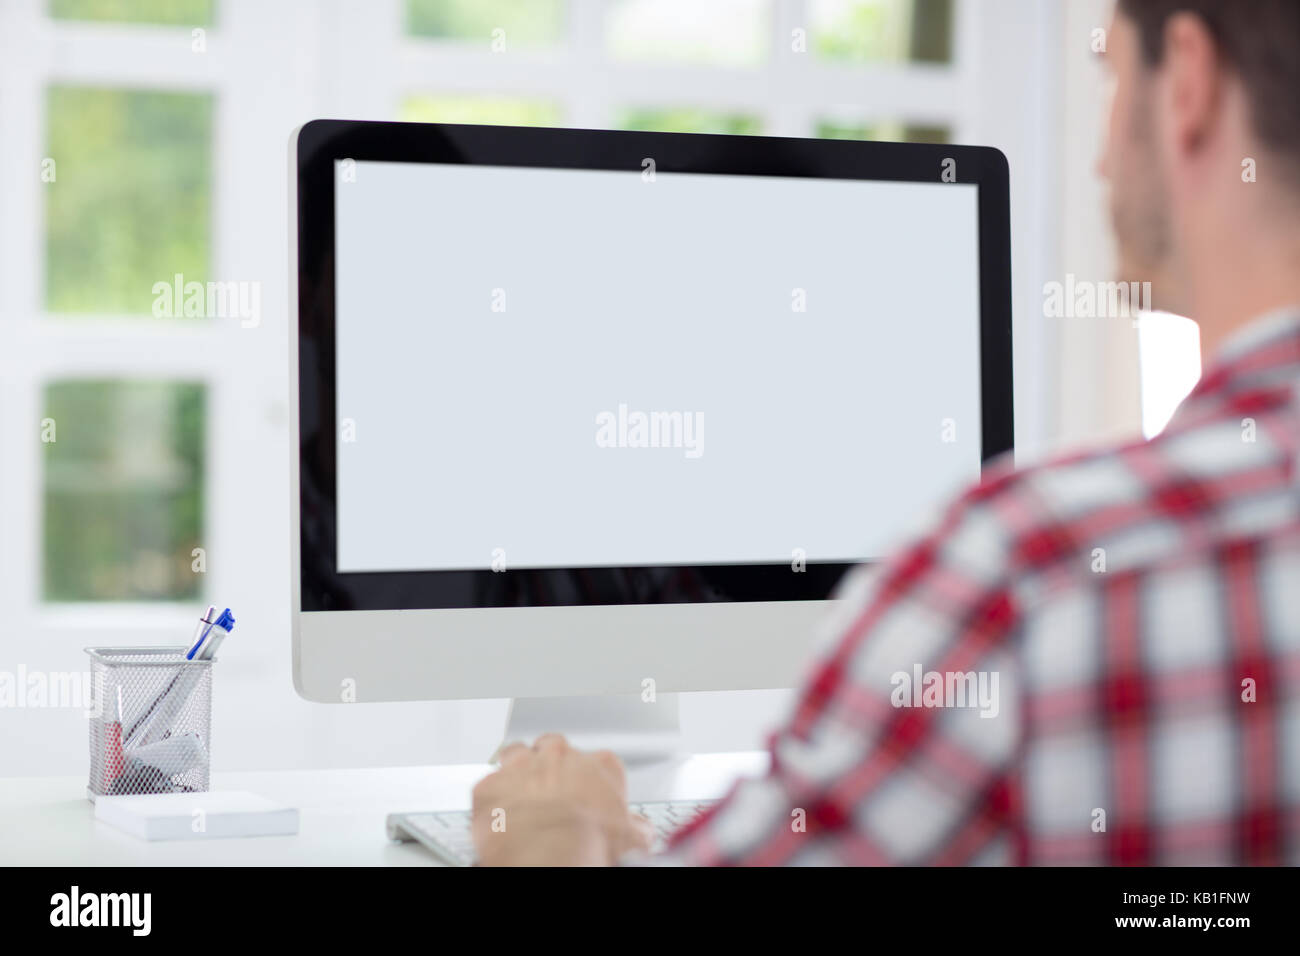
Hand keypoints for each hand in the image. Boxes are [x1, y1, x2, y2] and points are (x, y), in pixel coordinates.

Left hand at [471, 734, 652, 865]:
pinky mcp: (491, 785)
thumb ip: (636, 826)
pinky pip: (488, 786)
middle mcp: (560, 755)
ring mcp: (522, 766)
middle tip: (553, 795)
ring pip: (516, 754)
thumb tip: (641, 832)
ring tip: (521, 796)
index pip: (597, 762)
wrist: (549, 853)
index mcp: (599, 764)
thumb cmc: (588, 841)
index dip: (590, 781)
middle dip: (552, 767)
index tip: (588, 798)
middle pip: (554, 750)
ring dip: (517, 772)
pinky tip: (498, 816)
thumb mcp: (629, 837)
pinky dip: (492, 800)